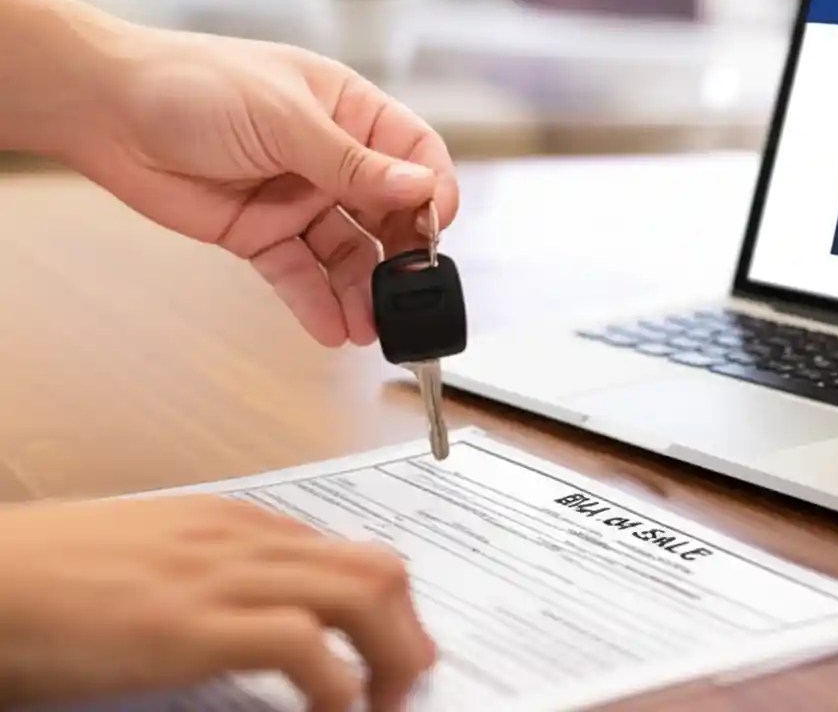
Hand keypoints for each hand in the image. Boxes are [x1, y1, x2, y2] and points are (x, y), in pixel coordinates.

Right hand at [0, 496, 433, 710]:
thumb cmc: (50, 578)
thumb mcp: (153, 563)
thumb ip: (215, 575)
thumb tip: (266, 616)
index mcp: (234, 524)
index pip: (348, 553)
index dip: (388, 608)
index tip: (394, 653)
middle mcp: (242, 539)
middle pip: (374, 569)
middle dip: (407, 631)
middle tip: (406, 685)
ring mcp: (219, 576)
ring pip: (360, 594)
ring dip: (391, 657)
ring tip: (385, 705)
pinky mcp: (189, 625)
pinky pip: (302, 644)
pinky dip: (338, 685)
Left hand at [67, 27, 459, 347]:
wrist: (105, 111)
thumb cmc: (189, 83)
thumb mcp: (284, 117)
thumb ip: (353, 162)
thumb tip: (419, 188)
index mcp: (348, 111)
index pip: (415, 154)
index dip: (431, 191)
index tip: (435, 227)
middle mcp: (331, 158)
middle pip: (389, 214)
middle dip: (402, 257)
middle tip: (406, 293)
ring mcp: (299, 199)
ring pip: (349, 254)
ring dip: (363, 291)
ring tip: (370, 326)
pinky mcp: (263, 234)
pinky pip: (300, 275)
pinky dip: (317, 303)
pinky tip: (333, 327)